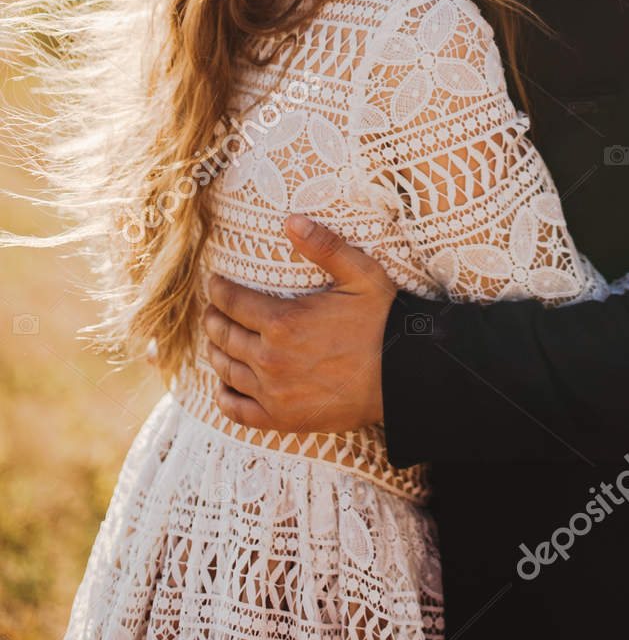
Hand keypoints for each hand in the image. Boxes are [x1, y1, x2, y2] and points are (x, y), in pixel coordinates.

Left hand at [204, 216, 396, 435]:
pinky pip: (237, 410)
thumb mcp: (362, 275)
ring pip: (225, 370)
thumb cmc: (385, 322)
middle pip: (223, 335)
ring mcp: (274, 392)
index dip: (218, 290)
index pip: (232, 302)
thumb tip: (291, 220)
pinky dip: (224, 396)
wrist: (406, 377)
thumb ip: (325, 246)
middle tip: (211, 310)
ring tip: (216, 341)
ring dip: (215, 352)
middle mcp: (271, 359)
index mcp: (284, 322)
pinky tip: (225, 384)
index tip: (214, 283)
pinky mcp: (282, 419)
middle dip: (212, 319)